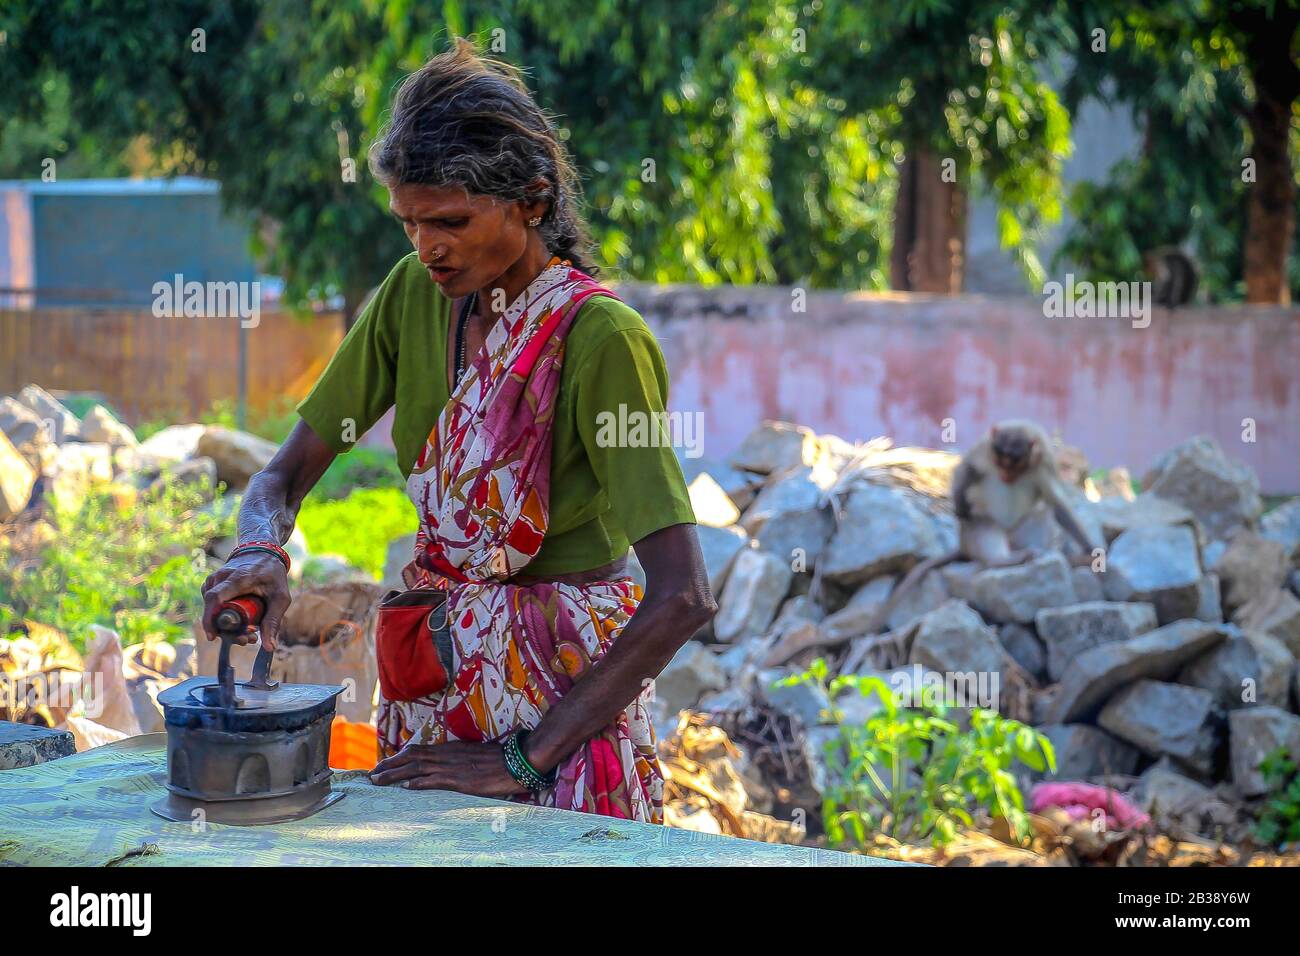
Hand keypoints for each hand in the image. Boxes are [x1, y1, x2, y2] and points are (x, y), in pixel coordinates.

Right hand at [201, 550, 290, 650]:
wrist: (263, 553)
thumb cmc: (272, 574)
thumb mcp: (280, 597)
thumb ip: (274, 621)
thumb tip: (269, 647)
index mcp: (238, 578)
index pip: (215, 598)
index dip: (210, 619)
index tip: (213, 636)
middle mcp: (221, 577)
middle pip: (212, 609)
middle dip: (226, 630)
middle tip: (247, 640)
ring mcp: (214, 579)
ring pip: (211, 608)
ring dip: (226, 625)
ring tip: (250, 632)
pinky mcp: (212, 584)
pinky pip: (212, 604)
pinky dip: (223, 616)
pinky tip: (242, 623)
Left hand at [368, 741, 528, 798]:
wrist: (514, 761)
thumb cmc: (497, 759)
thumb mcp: (472, 754)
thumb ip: (456, 758)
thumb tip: (443, 765)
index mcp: (449, 749)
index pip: (418, 750)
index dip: (399, 757)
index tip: (385, 763)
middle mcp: (446, 755)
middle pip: (411, 757)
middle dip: (390, 765)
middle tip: (373, 773)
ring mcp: (451, 767)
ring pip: (416, 768)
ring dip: (395, 775)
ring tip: (378, 780)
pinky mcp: (458, 780)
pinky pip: (433, 781)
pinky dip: (417, 783)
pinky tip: (406, 787)